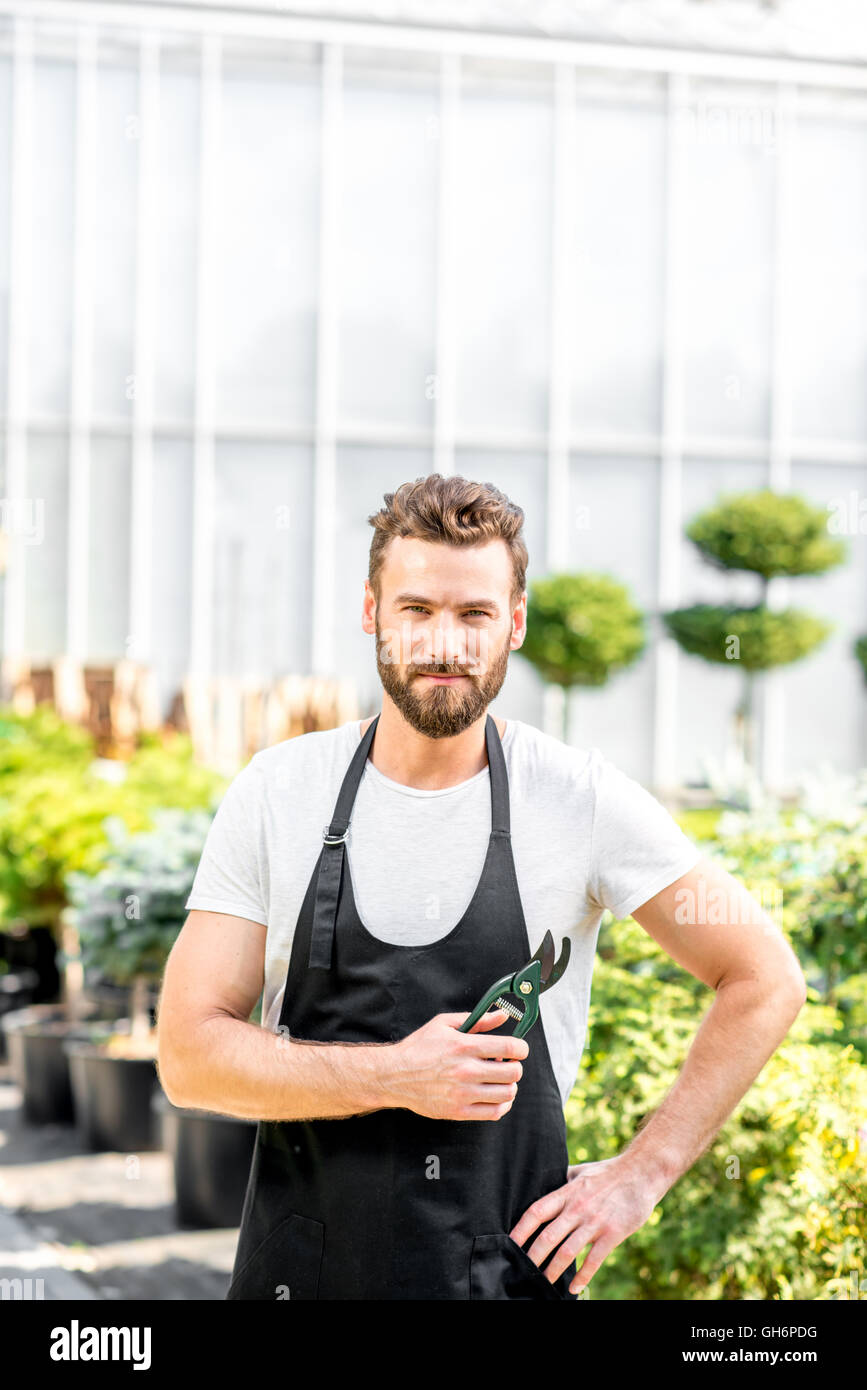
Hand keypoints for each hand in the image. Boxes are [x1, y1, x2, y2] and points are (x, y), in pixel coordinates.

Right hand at [388, 1010, 528, 1120]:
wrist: (394, 1075)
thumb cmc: (419, 1048)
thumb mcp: (444, 1024)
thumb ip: (478, 1019)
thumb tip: (502, 1015)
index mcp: (464, 1046)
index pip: (510, 1047)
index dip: (521, 1048)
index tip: (518, 1049)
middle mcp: (466, 1070)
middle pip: (513, 1072)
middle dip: (515, 1066)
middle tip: (506, 1064)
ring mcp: (463, 1093)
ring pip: (507, 1094)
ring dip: (509, 1086)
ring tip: (498, 1080)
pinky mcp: (458, 1111)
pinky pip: (493, 1113)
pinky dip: (501, 1105)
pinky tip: (494, 1096)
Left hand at [508, 1154, 665, 1294]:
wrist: (642, 1172)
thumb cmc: (609, 1172)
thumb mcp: (581, 1172)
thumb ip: (563, 1181)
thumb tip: (545, 1184)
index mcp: (567, 1192)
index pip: (537, 1212)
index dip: (521, 1229)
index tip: (509, 1244)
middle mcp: (578, 1208)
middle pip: (548, 1236)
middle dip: (533, 1256)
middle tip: (522, 1270)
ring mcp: (595, 1221)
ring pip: (567, 1251)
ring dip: (553, 1270)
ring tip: (545, 1282)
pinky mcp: (612, 1233)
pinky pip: (594, 1260)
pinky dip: (583, 1277)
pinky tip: (574, 1288)